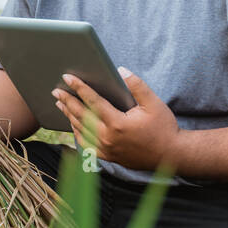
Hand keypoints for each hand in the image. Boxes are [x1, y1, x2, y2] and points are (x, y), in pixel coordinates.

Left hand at [51, 67, 180, 172]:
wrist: (171, 155)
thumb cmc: (163, 127)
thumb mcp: (154, 103)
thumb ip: (137, 85)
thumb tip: (121, 70)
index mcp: (118, 123)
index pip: (93, 102)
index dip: (79, 88)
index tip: (68, 78)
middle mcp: (108, 138)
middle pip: (81, 116)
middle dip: (67, 101)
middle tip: (56, 90)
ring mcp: (106, 150)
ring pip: (81, 131)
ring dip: (69, 116)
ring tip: (61, 104)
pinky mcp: (108, 157)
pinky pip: (86, 145)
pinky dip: (77, 133)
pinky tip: (73, 124)